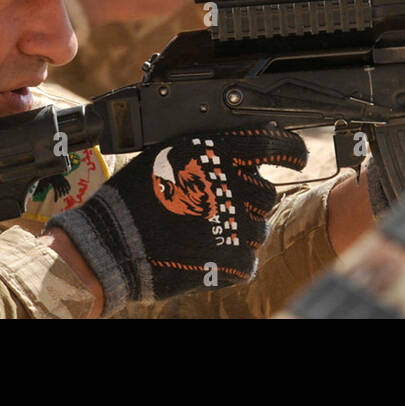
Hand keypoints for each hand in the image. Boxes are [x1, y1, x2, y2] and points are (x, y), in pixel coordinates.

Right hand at [49, 127, 306, 311]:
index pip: (274, 144)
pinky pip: (247, 261)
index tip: (295, 157)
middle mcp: (234, 187)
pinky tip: (204, 254)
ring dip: (239, 230)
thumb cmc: (132, 198)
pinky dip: (231, 260)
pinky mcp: (231, 262)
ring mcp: (236, 227)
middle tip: (219, 206)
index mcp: (219, 155)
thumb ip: (209, 148)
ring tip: (203, 232)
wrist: (110, 246)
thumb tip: (238, 143)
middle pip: (266, 193)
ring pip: (258, 228)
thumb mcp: (169, 155)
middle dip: (249, 199)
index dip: (291, 150)